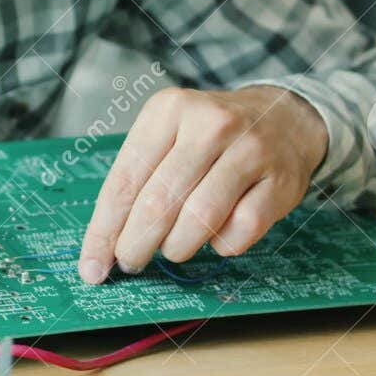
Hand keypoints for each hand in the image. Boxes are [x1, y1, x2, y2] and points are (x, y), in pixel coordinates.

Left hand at [78, 86, 327, 283]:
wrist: (283, 118)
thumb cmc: (210, 138)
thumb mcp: (168, 137)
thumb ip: (137, 184)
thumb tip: (103, 249)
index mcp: (169, 110)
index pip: (125, 181)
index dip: (104, 230)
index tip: (92, 266)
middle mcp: (210, 124)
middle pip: (159, 203)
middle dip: (136, 245)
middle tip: (130, 262)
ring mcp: (250, 151)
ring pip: (199, 219)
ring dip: (177, 247)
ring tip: (173, 248)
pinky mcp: (279, 182)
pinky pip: (240, 232)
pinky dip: (221, 245)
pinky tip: (216, 236)